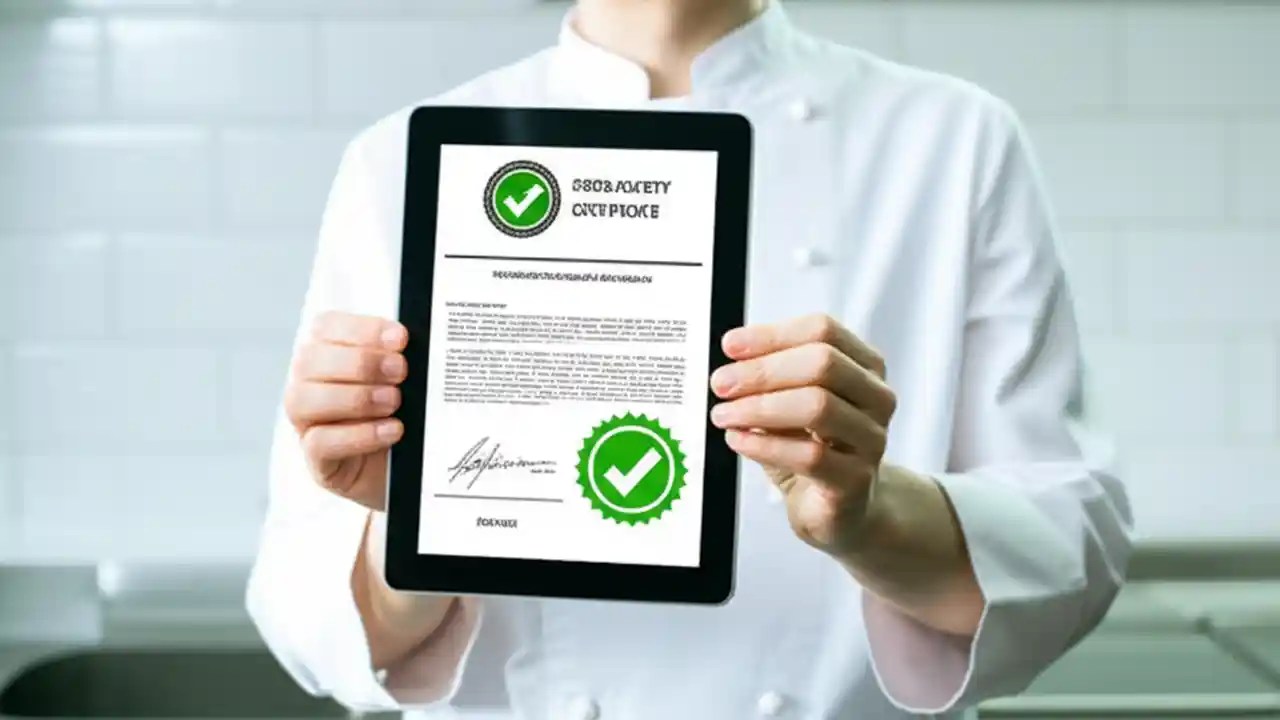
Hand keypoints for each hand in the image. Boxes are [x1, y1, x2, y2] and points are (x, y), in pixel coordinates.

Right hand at [284, 311, 407, 509]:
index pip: (325, 328)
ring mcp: (307, 424)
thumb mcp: (405, 381)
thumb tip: (414, 343)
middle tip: (401, 371)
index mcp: (326, 353)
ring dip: (355, 397)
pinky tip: (391, 430)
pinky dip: (358, 435)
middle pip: (309, 361)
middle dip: (360, 363)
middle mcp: (307, 384)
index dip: (361, 329)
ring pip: (304, 400)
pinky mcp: (318, 460)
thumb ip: (401, 358)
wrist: (407, 470)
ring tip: (395, 401)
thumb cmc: (403, 413)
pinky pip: (320, 444)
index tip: (400, 338)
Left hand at [709, 314, 896, 555]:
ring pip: (818, 406)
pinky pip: (809, 455)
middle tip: (721, 383)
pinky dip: (764, 444)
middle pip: (823, 364)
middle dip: (762, 371)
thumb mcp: (789, 403)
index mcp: (864, 366)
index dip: (772, 335)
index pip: (822, 332)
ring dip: (760, 407)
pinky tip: (739, 440)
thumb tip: (732, 361)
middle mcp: (876, 398)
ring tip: (725, 414)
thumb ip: (770, 378)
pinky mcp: (856, 480)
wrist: (840, 509)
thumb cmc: (812, 448)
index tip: (731, 346)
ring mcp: (871, 440)